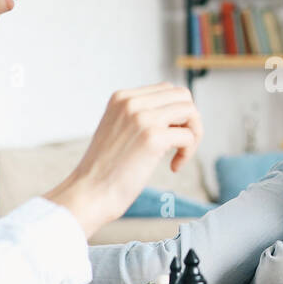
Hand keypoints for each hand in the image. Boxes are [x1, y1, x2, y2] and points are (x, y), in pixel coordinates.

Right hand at [45, 83, 202, 235]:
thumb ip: (140, 117)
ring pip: (190, 111)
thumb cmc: (105, 170)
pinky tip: (173, 167)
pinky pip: (189, 136)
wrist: (89, 193)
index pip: (166, 90)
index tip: (169, 136)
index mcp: (122, 97)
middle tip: (180, 145)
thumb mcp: (118, 129)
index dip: (176, 113)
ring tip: (179, 155)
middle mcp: (132, 102)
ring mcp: (142, 118)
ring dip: (193, 134)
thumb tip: (177, 116)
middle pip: (183, 96)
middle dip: (189, 120)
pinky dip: (187, 153)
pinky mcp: (152, 138)